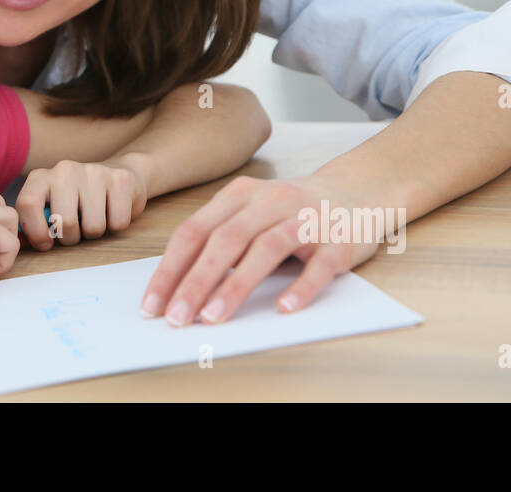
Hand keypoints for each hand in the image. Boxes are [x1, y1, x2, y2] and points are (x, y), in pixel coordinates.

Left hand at [17, 158, 148, 249]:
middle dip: (72, 238)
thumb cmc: (77, 201)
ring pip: (93, 226)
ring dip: (95, 233)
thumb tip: (19, 242)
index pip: (28, 204)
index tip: (47, 243)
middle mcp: (65, 170)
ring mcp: (94, 172)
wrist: (117, 175)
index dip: (36, 231)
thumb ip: (33, 223)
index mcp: (41, 177)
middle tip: (76, 230)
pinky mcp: (120, 179)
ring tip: (95, 218)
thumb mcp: (50, 207)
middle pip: (65, 222)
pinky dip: (116, 226)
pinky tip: (112, 211)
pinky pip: (118, 222)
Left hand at [140, 173, 384, 325]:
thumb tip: (176, 287)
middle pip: (226, 239)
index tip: (152, 304)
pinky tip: (284, 309)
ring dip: (237, 285)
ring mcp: (307, 219)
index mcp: (241, 195)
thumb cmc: (292, 212)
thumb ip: (219, 240)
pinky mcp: (340, 240)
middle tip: (176, 318)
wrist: (358, 193)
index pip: (195, 231)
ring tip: (214, 317)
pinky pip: (319, 265)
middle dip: (195, 281)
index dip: (170, 268)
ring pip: (267, 248)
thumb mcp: (251, 213)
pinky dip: (301, 287)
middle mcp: (272, 200)